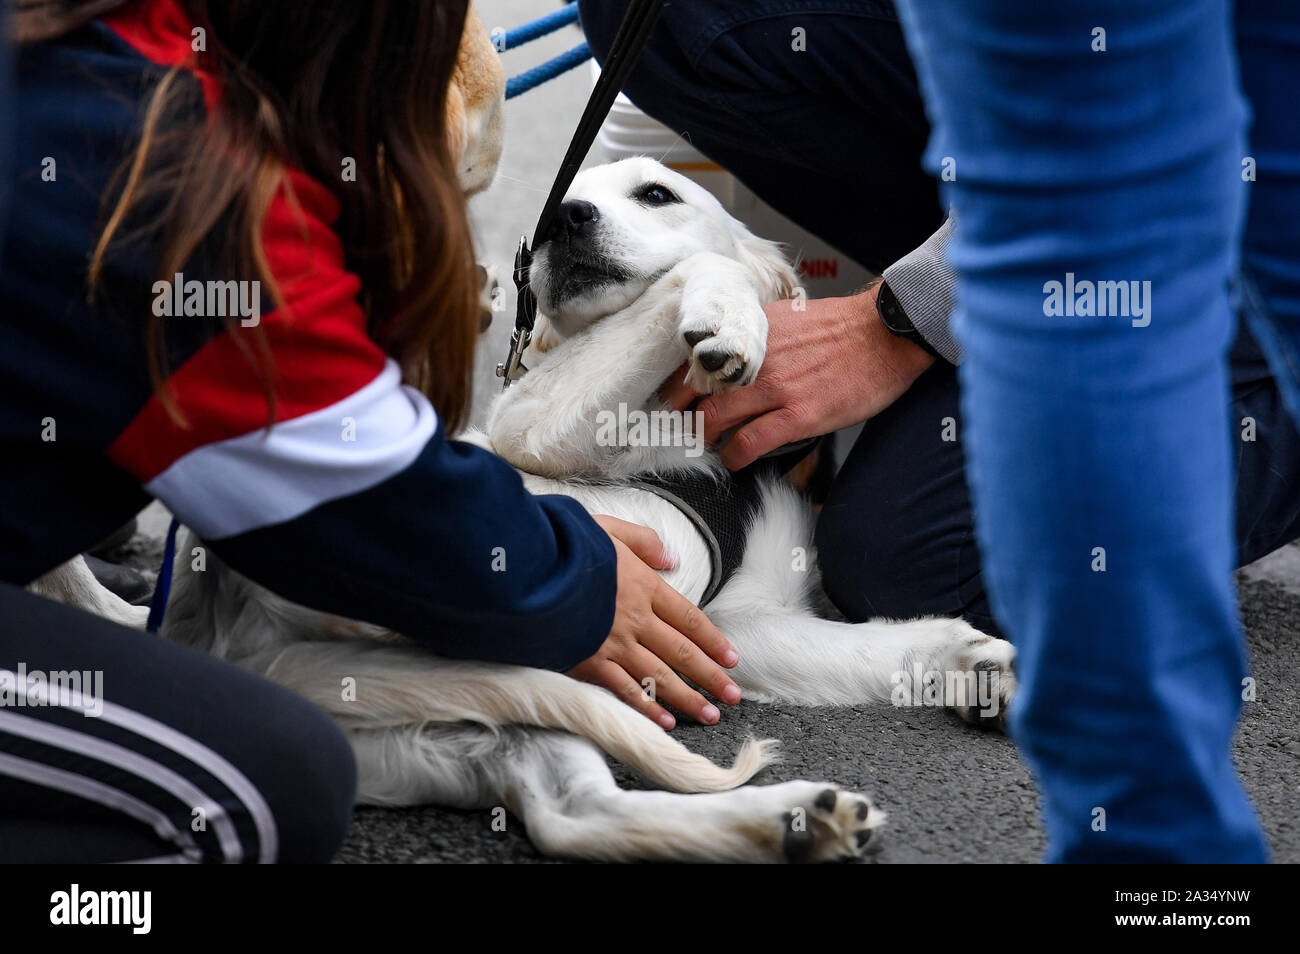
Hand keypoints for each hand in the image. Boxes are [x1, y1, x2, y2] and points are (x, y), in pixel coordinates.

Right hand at [569, 515, 741, 728]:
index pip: (689, 618)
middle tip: (732, 695)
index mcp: (643, 586)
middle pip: (683, 653)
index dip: (713, 640)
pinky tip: (666, 721)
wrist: (527, 569)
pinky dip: (647, 708)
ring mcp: (614, 645)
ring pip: (660, 677)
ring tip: (710, 714)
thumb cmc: (564, 545)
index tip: (732, 658)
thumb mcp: (608, 528)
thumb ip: (642, 541)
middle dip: (711, 676)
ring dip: (688, 698)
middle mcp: (636, 619)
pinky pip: (625, 690)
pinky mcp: (589, 663)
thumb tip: (670, 556)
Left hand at [662, 283, 935, 469]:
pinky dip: (735, 457)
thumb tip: (740, 356)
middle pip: (697, 393)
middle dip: (684, 416)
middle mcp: (756, 360)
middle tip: (682, 429)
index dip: (678, 386)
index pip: (696, 360)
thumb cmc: (844, 328)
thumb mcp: (790, 318)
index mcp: (752, 334)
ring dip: (705, 438)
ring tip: (708, 445)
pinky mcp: (798, 415)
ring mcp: (776, 388)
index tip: (674, 400)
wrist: (885, 334)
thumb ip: (760, 337)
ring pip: (715, 419)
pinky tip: (735, 461)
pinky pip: (750, 442)